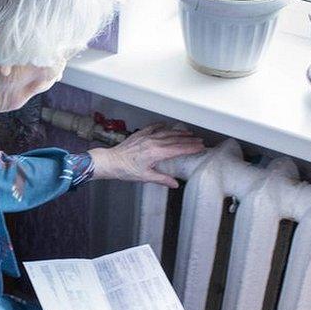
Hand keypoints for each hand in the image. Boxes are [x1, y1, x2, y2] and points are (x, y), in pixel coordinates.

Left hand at [87, 124, 203, 187]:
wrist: (110, 161)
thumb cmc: (126, 170)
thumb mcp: (146, 177)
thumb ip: (162, 179)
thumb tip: (175, 184)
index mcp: (156, 153)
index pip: (178, 149)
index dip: (191, 148)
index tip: (200, 147)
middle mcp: (152, 142)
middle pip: (175, 140)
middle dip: (189, 140)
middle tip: (199, 140)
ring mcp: (146, 137)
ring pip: (166, 132)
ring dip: (179, 133)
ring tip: (188, 133)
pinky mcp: (139, 134)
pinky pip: (153, 127)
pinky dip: (161, 126)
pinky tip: (166, 125)